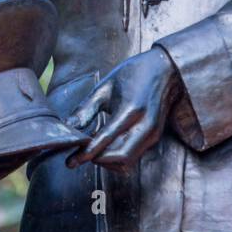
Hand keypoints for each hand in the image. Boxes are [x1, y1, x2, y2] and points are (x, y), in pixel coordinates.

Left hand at [65, 48, 183, 171]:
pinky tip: (107, 146)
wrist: (165, 70)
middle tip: (79, 155)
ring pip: (127, 161)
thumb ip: (85, 110)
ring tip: (93, 150)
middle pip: (118, 157)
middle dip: (97, 160)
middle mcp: (145, 125)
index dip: (86, 153)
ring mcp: (152, 134)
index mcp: (131, 109)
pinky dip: (117, 157)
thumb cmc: (133, 74)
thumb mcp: (105, 87)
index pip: (106, 139)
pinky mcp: (155, 138)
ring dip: (107, 161)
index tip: (70, 161)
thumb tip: (66, 128)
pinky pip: (134, 156)